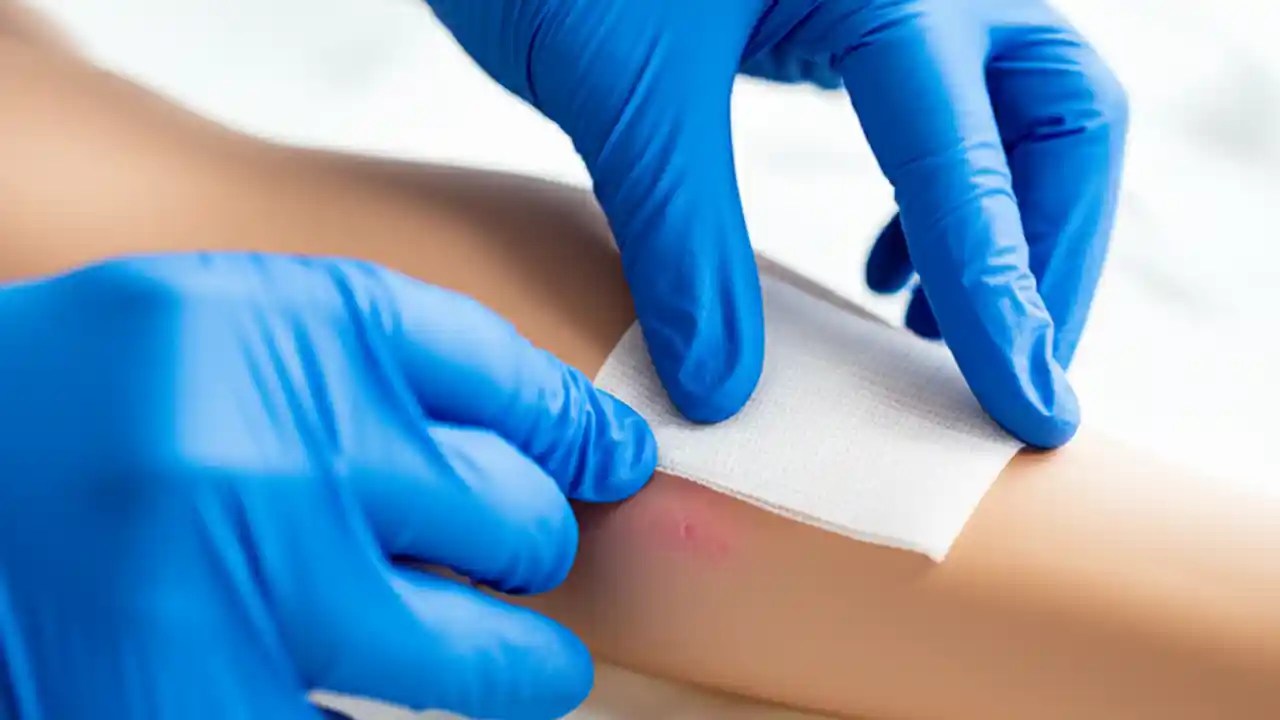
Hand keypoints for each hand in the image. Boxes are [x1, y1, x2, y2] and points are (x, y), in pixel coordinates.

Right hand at [0, 253, 654, 718]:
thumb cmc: (94, 393)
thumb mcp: (242, 316)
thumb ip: (406, 357)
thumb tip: (581, 443)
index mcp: (301, 337)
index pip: (522, 391)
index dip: (584, 437)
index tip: (612, 468)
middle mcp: (285, 463)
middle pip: (524, 531)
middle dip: (528, 555)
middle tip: (508, 567)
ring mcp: (245, 605)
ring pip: (491, 669)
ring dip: (511, 667)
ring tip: (501, 659)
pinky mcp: (189, 713)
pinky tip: (342, 671)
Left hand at [427, 0, 1126, 446]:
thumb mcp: (625, 103)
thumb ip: (683, 249)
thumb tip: (723, 394)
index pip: (972, 164)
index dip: (1004, 299)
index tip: (1031, 413)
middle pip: (1062, 117)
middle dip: (1050, 252)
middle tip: (1011, 370)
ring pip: (1024, 110)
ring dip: (1006, 229)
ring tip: (933, 334)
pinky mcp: (860, 8)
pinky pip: (953, 107)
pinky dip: (944, 197)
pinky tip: (884, 265)